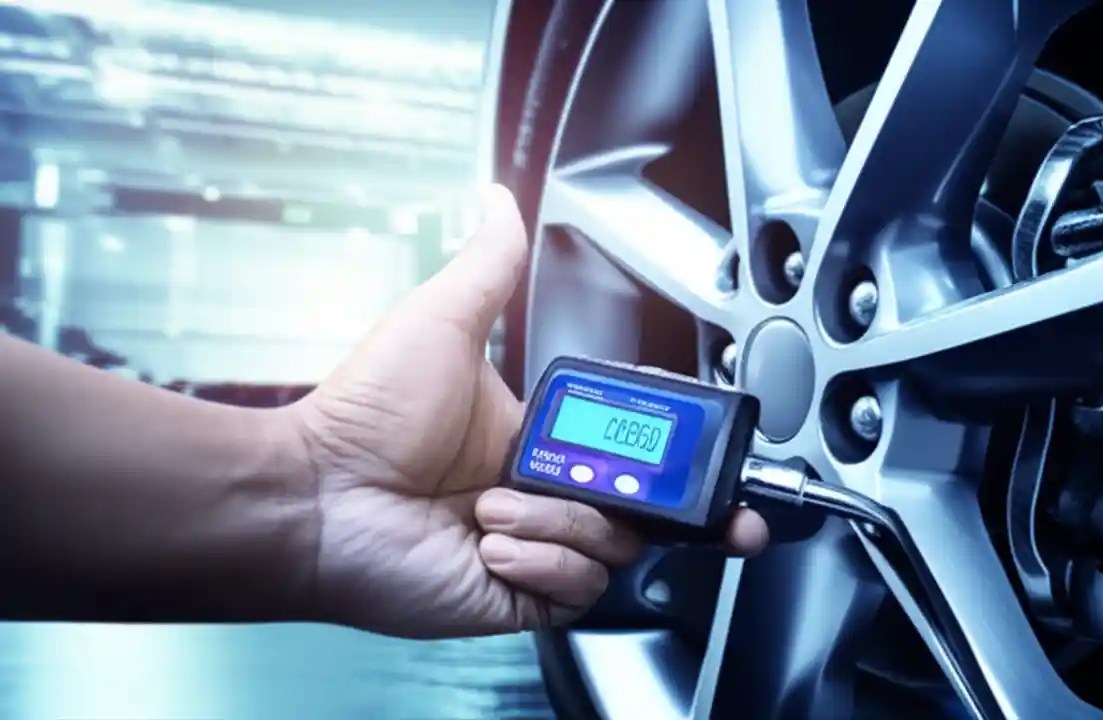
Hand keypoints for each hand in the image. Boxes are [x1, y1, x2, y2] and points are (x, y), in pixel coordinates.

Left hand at [287, 184, 768, 638]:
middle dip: (653, 498)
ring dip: (557, 521)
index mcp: (538, 437)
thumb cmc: (365, 415)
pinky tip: (491, 544)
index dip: (659, 445)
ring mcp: (534, 548)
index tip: (672, 437)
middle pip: (641, 502)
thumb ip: (488, 265)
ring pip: (613, 544)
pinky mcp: (518, 596)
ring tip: (491, 506)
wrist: (315, 497)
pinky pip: (577, 588)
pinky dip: (544, 564)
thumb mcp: (441, 323)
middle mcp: (543, 493)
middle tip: (611, 481)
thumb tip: (502, 199)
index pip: (626, 444)